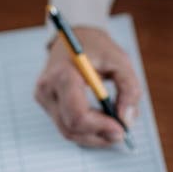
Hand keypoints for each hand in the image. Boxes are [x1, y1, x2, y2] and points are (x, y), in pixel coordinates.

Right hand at [34, 26, 141, 147]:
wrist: (76, 35)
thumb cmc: (98, 47)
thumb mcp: (121, 60)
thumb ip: (129, 89)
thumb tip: (126, 120)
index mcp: (63, 74)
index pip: (77, 113)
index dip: (100, 126)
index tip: (121, 128)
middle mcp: (47, 88)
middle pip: (71, 127)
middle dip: (99, 135)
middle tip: (122, 133)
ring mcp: (43, 97)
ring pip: (67, 131)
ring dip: (93, 136)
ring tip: (115, 128)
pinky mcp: (46, 103)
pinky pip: (65, 125)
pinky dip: (86, 130)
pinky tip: (101, 123)